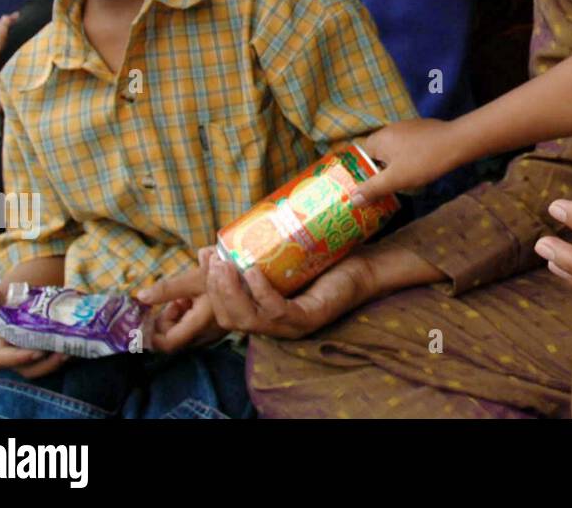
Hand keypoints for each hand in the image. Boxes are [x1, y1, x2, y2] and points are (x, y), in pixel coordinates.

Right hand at [0, 286, 67, 378]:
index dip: (18, 358)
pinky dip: (64, 354)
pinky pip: (51, 359)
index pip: (1, 357)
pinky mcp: (39, 349)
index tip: (38, 352)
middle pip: (27, 369)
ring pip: (41, 367)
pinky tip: (78, 345)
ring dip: (58, 362)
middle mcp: (8, 354)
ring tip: (75, 350)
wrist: (0, 304)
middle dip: (47, 364)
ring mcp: (24, 354)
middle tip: (66, 353)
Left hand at [138, 256, 225, 352]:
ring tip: (188, 298)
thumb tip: (141, 296)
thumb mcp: (195, 279)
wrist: (253, 276)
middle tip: (177, 300)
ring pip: (182, 332)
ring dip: (178, 316)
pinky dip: (188, 315)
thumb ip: (167, 289)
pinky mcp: (215, 328)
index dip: (153, 333)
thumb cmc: (226, 276)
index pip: (167, 343)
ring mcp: (211, 333)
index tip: (149, 316)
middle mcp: (204, 335)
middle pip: (172, 337)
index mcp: (199, 326)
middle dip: (168, 319)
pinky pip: (192, 327)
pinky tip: (197, 300)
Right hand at [198, 244, 383, 339]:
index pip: (226, 312)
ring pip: (249, 320)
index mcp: (266, 314)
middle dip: (217, 291)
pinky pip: (277, 311)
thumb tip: (216, 244)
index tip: (206, 256)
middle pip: (232, 320)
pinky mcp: (310, 319)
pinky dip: (261, 293)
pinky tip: (252, 272)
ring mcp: (293, 326)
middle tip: (214, 261)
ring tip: (226, 265)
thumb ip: (254, 255)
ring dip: (231, 293)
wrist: (365, 264)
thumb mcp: (282, 257)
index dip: (211, 288)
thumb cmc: (325, 260)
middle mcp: (277, 326)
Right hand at [349, 119, 462, 205]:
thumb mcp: (395, 179)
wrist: (457, 142)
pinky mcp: (421, 129)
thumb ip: (373, 189)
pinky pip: (408, 145)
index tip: (365, 188)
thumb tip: (352, 200)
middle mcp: (389, 129)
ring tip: (401, 182)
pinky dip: (408, 157)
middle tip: (383, 189)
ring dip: (395, 165)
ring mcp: (407, 127)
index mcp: (378, 139)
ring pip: (394, 150)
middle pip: (377, 153)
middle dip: (380, 171)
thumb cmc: (422, 161)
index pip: (361, 156)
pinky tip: (418, 168)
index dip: (361, 172)